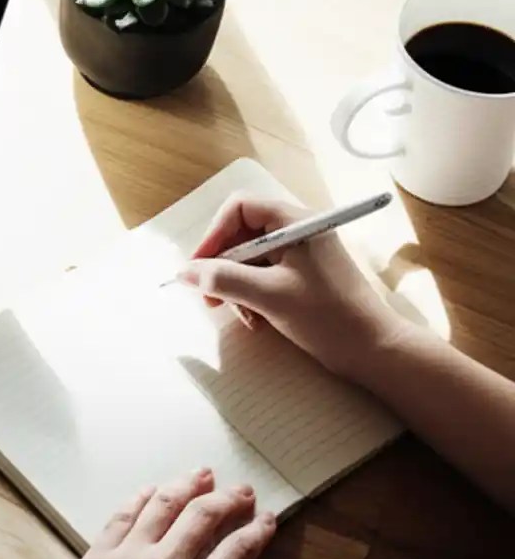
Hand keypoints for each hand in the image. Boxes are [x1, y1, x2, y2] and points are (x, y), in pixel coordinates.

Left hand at [78, 469, 274, 558]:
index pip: (235, 554)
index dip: (255, 533)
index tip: (267, 518)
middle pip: (202, 520)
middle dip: (226, 500)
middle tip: (242, 489)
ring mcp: (128, 557)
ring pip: (163, 507)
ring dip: (185, 486)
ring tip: (201, 474)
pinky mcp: (97, 556)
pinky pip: (122, 517)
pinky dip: (139, 499)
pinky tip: (151, 489)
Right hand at [177, 194, 404, 378]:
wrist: (374, 349)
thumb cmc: (327, 316)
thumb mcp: (268, 296)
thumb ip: (221, 280)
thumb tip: (184, 273)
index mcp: (294, 222)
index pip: (239, 208)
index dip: (214, 235)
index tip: (198, 267)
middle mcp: (297, 231)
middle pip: (241, 235)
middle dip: (222, 266)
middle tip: (210, 297)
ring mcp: (301, 254)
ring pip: (249, 260)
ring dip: (236, 286)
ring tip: (240, 314)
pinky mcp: (303, 276)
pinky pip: (264, 276)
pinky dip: (253, 296)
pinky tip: (257, 320)